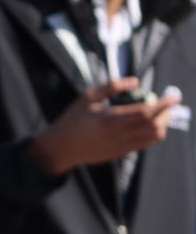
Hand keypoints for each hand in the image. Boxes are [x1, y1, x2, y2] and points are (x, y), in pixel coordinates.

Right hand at [29, 78, 177, 173]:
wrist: (61, 148)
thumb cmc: (72, 119)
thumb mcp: (87, 97)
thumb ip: (111, 86)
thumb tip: (135, 81)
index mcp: (109, 118)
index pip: (146, 111)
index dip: (163, 103)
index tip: (173, 96)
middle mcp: (118, 134)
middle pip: (154, 124)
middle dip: (166, 113)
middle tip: (168, 104)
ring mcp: (120, 146)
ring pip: (152, 136)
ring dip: (162, 124)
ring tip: (161, 114)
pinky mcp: (120, 153)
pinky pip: (144, 143)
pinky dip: (153, 133)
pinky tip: (149, 125)